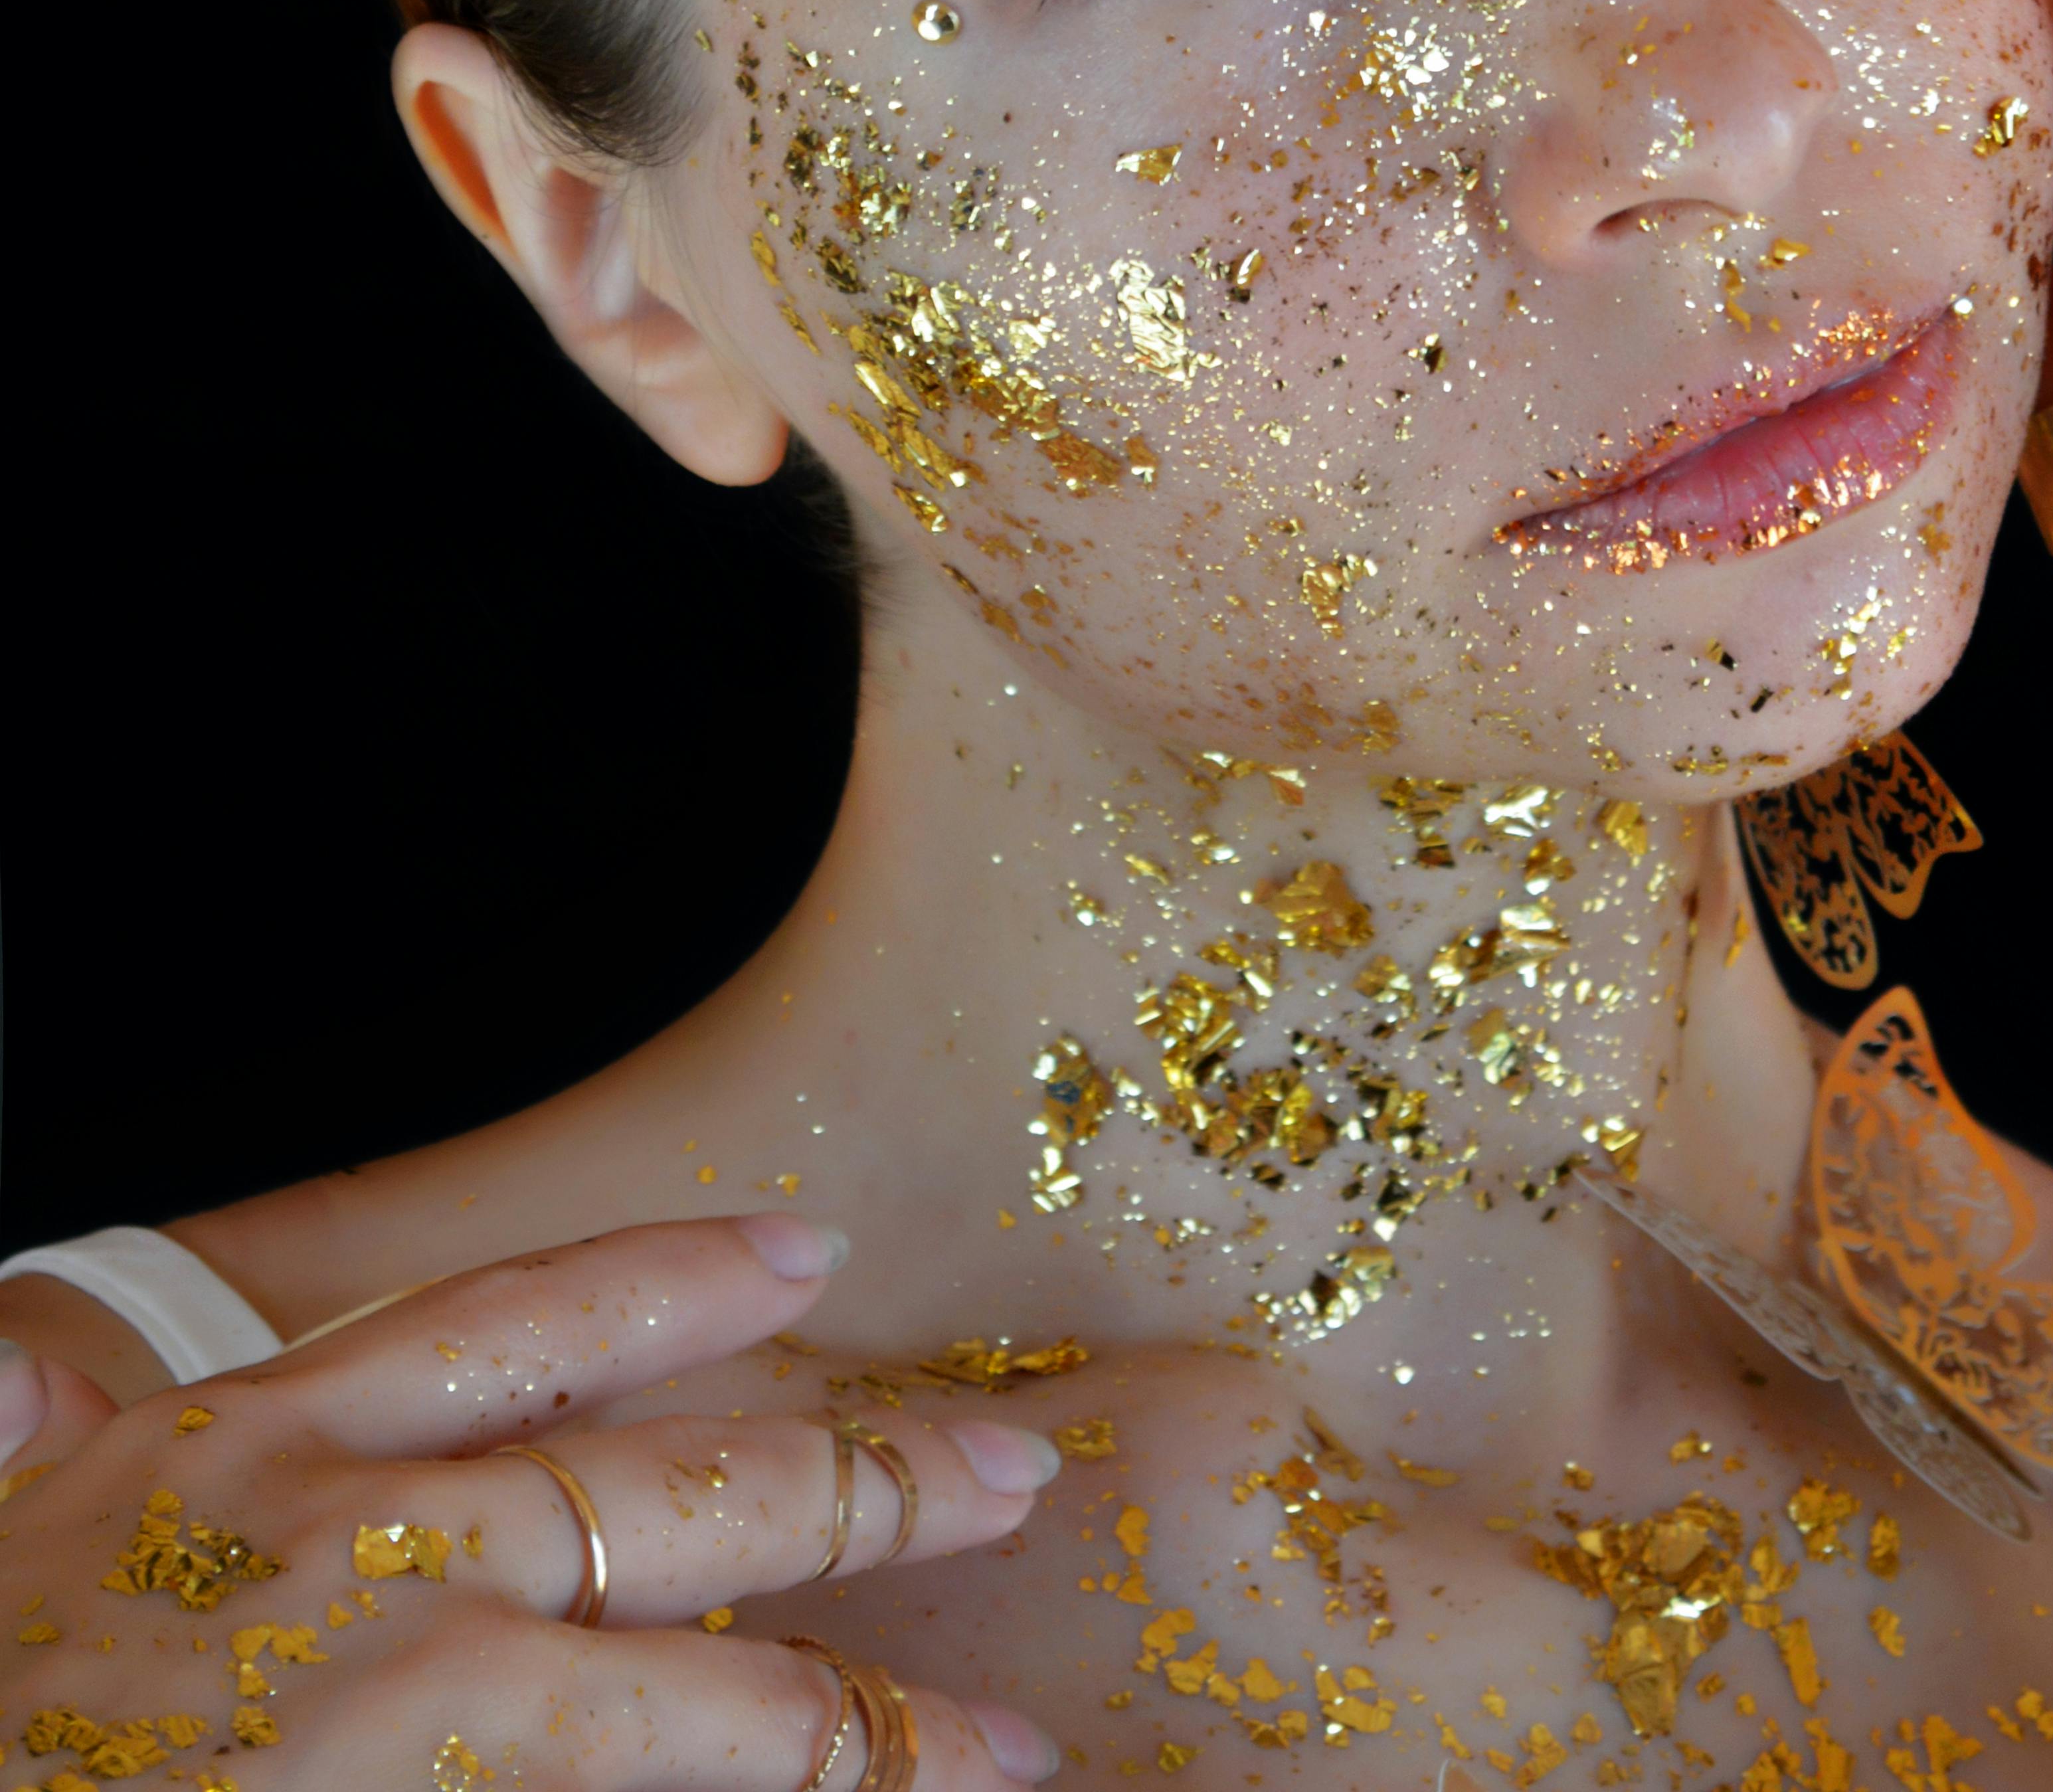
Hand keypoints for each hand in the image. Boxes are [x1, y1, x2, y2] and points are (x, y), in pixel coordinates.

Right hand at [0, 1214, 1058, 1785]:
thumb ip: (51, 1435)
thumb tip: (30, 1377)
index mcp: (253, 1444)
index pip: (511, 1325)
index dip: (672, 1277)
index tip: (812, 1249)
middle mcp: (361, 1551)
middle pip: (669, 1495)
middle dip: (861, 1482)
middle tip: (1016, 1474)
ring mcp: (398, 1703)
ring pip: (695, 1698)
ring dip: (865, 1728)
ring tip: (1011, 1751)